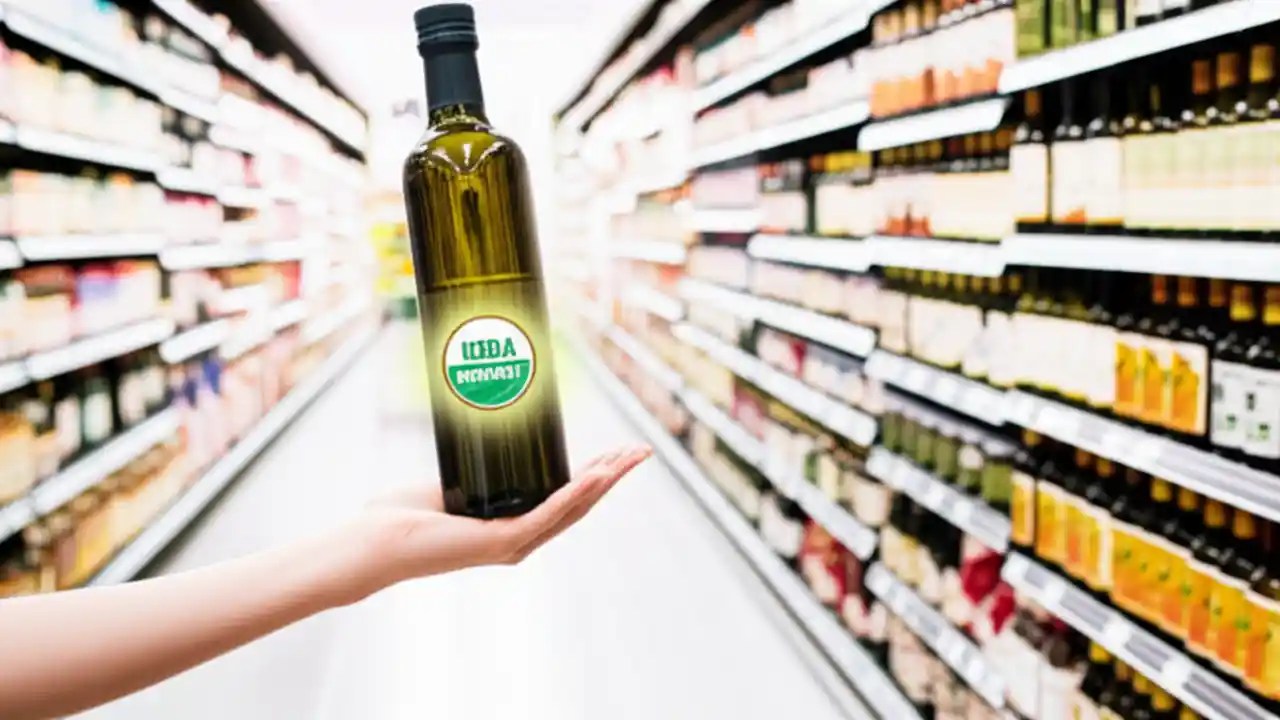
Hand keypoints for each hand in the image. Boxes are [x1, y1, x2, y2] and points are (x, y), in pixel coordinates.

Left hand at [353, 446, 651, 597]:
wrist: (375, 542)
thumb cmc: (400, 517)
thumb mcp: (450, 485)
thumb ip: (472, 473)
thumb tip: (483, 437)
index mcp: (513, 528)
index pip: (566, 499)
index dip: (597, 475)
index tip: (618, 453)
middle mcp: (520, 540)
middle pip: (581, 503)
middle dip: (614, 475)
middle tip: (642, 450)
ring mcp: (513, 544)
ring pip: (572, 508)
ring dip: (605, 480)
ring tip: (629, 457)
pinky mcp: (500, 542)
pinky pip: (546, 514)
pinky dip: (572, 493)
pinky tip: (593, 475)